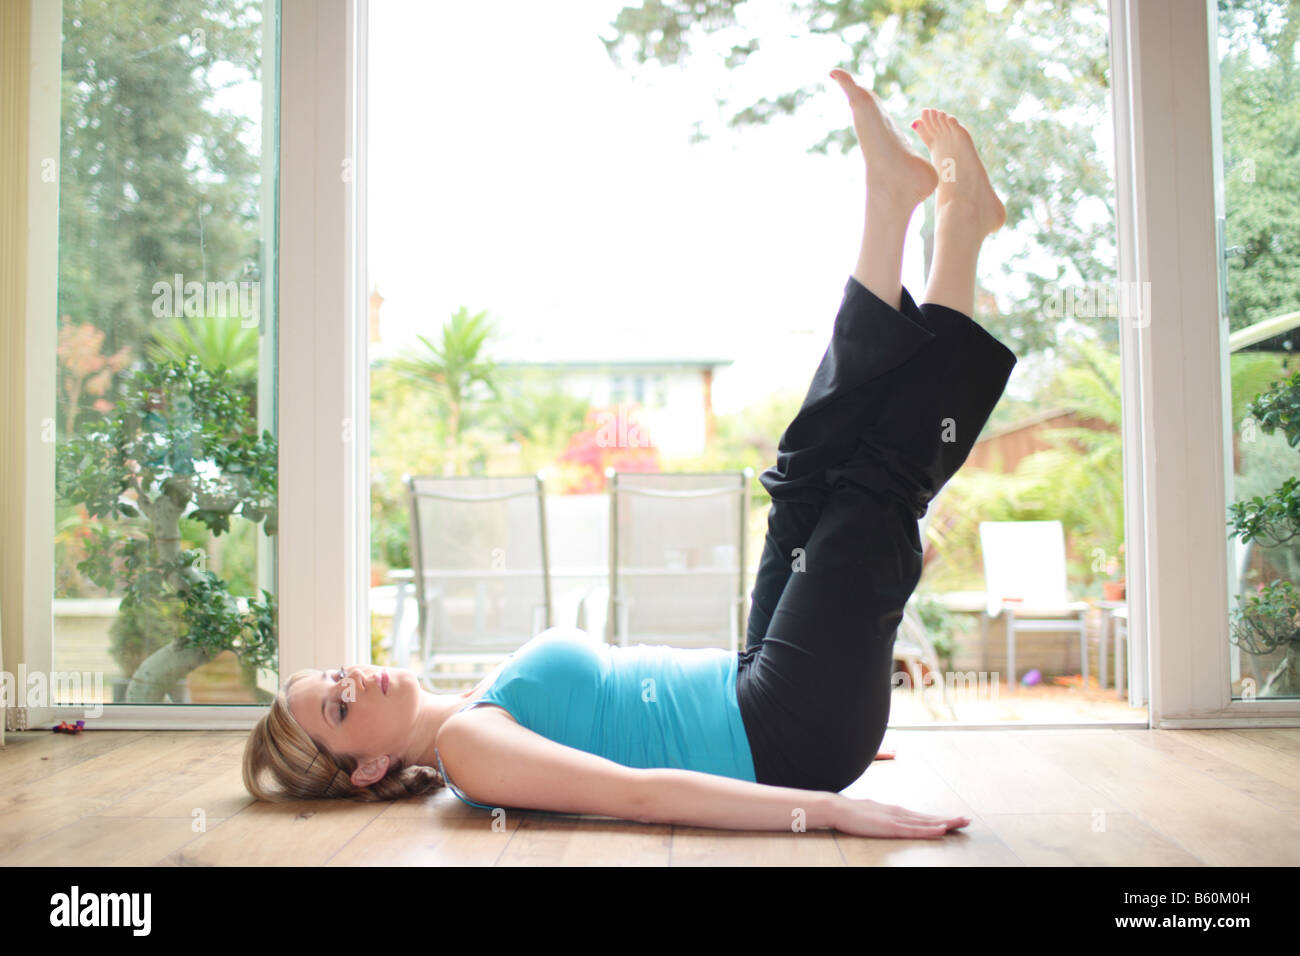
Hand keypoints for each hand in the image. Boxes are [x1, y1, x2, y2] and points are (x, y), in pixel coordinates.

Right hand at [832, 795, 970, 838]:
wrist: (837, 808)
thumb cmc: (852, 814)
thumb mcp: (873, 817)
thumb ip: (884, 820)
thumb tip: (890, 824)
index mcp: (896, 811)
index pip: (923, 816)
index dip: (940, 818)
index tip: (955, 819)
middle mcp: (900, 813)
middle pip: (929, 817)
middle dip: (949, 819)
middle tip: (967, 820)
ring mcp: (896, 819)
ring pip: (926, 822)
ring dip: (945, 822)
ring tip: (961, 823)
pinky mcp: (890, 826)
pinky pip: (914, 830)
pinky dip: (929, 829)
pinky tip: (941, 829)